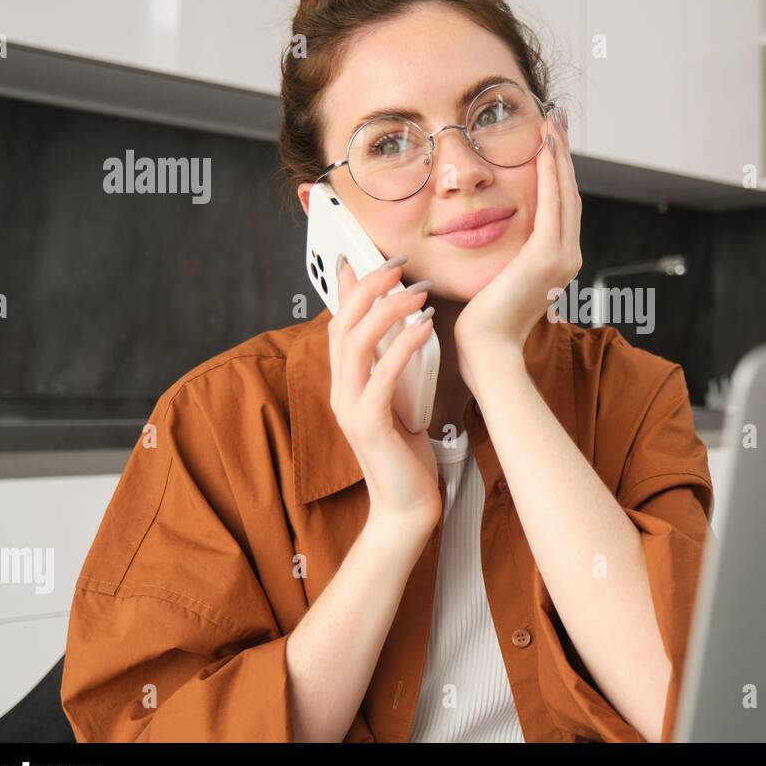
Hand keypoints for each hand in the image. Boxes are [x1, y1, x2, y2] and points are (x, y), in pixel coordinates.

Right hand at [327, 257, 440, 538]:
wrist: (407, 508)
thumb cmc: (409, 454)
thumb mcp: (403, 399)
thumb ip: (397, 365)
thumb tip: (403, 327)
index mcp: (346, 383)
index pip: (340, 323)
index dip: (353, 287)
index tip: (377, 258)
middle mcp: (341, 390)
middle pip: (342, 323)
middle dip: (368, 287)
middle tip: (398, 263)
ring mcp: (350, 407)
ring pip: (356, 343)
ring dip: (387, 310)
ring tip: (417, 291)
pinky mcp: (368, 424)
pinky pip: (381, 376)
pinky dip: (403, 346)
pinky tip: (426, 327)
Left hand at [453, 107, 580, 384]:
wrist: (487, 349)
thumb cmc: (482, 323)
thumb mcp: (497, 281)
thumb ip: (503, 260)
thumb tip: (489, 242)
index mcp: (556, 264)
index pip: (560, 209)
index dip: (557, 173)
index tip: (549, 143)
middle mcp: (567, 257)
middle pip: (569, 195)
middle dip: (563, 156)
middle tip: (557, 122)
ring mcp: (561, 256)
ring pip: (565, 193)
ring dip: (559, 156)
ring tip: (553, 125)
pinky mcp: (547, 254)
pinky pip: (552, 203)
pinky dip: (550, 173)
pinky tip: (543, 148)